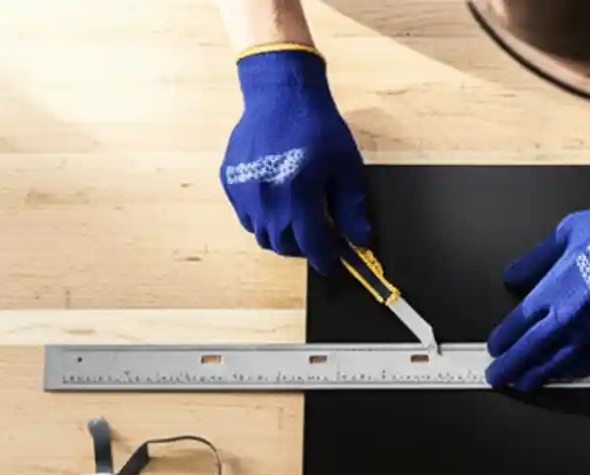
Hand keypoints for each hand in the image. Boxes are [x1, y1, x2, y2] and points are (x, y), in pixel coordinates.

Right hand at [220, 47, 369, 274]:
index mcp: (297, 198)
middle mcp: (266, 201)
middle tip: (318, 238)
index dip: (326, 261)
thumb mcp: (346, 167)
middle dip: (303, 248)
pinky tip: (276, 201)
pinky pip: (245, 214)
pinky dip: (261, 217)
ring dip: (281, 235)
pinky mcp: (230, 180)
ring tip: (296, 220)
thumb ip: (351, 208)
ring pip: (260, 234)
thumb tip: (359, 239)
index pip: (312, 247)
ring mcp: (244, 192)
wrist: (280, 93)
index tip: (334, 266)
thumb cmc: (317, 126)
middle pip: (283, 246)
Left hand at [485, 180, 589, 391]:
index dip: (502, 340)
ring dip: (536, 376)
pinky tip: (561, 375)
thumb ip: (536, 260)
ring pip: (557, 365)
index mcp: (553, 291)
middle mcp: (569, 318)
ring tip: (522, 384)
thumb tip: (514, 276)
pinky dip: (570, 373)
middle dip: (509, 368)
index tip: (494, 347)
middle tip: (496, 377)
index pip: (517, 326)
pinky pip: (588, 366)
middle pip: (529, 352)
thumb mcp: (566, 232)